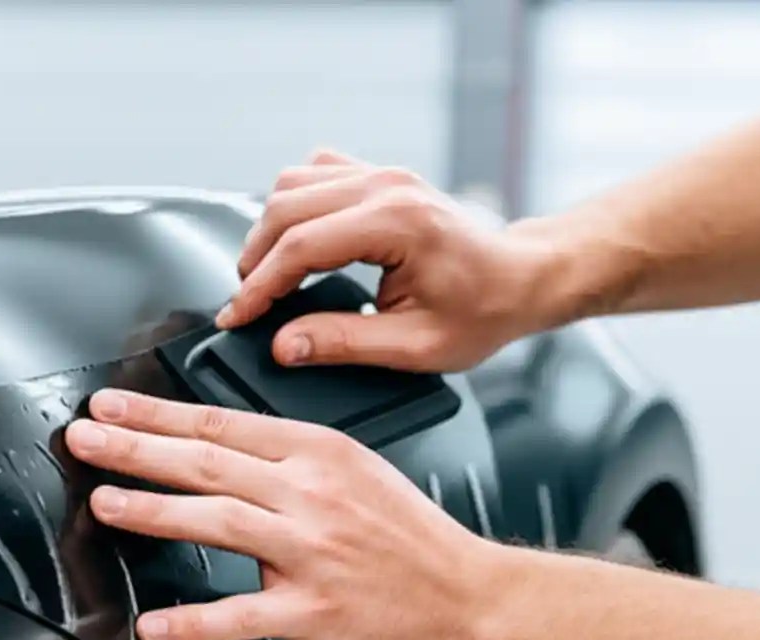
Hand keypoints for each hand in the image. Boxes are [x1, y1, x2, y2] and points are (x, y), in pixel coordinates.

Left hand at [64, 388, 501, 639]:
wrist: (471, 597)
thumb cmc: (410, 536)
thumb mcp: (355, 468)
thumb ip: (287, 457)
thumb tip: (216, 447)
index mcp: (318, 453)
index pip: (222, 423)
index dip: (157, 414)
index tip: (112, 405)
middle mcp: (311, 495)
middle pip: (207, 461)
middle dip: (136, 447)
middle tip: (86, 438)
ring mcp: (312, 552)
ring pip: (218, 519)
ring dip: (153, 509)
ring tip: (104, 503)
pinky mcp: (315, 611)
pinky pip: (242, 614)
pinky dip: (194, 619)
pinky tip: (155, 623)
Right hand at [220, 149, 557, 371]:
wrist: (523, 277)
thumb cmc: (485, 311)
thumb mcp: (416, 346)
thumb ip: (344, 344)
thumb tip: (284, 345)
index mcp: (397, 222)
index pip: (301, 246)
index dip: (259, 286)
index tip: (236, 317)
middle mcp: (386, 186)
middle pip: (285, 208)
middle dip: (255, 260)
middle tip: (249, 304)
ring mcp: (382, 174)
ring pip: (292, 184)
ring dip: (269, 230)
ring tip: (268, 276)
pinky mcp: (378, 175)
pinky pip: (314, 173)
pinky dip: (292, 205)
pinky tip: (296, 240)